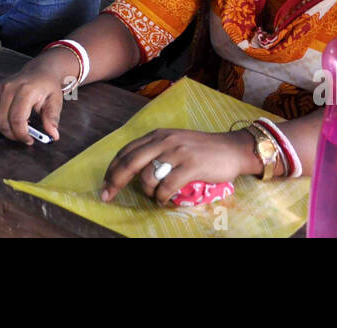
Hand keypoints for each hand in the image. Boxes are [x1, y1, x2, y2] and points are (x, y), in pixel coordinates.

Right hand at [0, 49, 78, 144]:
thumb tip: (53, 135)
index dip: (21, 134)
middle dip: (12, 135)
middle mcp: (9, 88)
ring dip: (4, 129)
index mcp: (26, 90)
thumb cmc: (47, 86)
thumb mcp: (55, 101)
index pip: (17, 119)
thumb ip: (52, 118)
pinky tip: (9, 118)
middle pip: (3, 121)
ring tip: (17, 126)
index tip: (29, 140)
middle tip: (23, 137)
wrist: (39, 71)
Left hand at [101, 128, 259, 203]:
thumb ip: (155, 151)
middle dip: (115, 181)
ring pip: (148, 176)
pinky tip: (164, 200)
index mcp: (157, 135)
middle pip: (130, 162)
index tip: (105, 184)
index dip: (112, 168)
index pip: (126, 151)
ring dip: (147, 192)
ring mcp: (177, 152)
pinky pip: (167, 186)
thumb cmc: (202, 150)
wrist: (232, 149)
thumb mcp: (174, 143)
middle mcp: (164, 140)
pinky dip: (161, 197)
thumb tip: (132, 170)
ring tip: (155, 196)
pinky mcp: (190, 165)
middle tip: (107, 196)